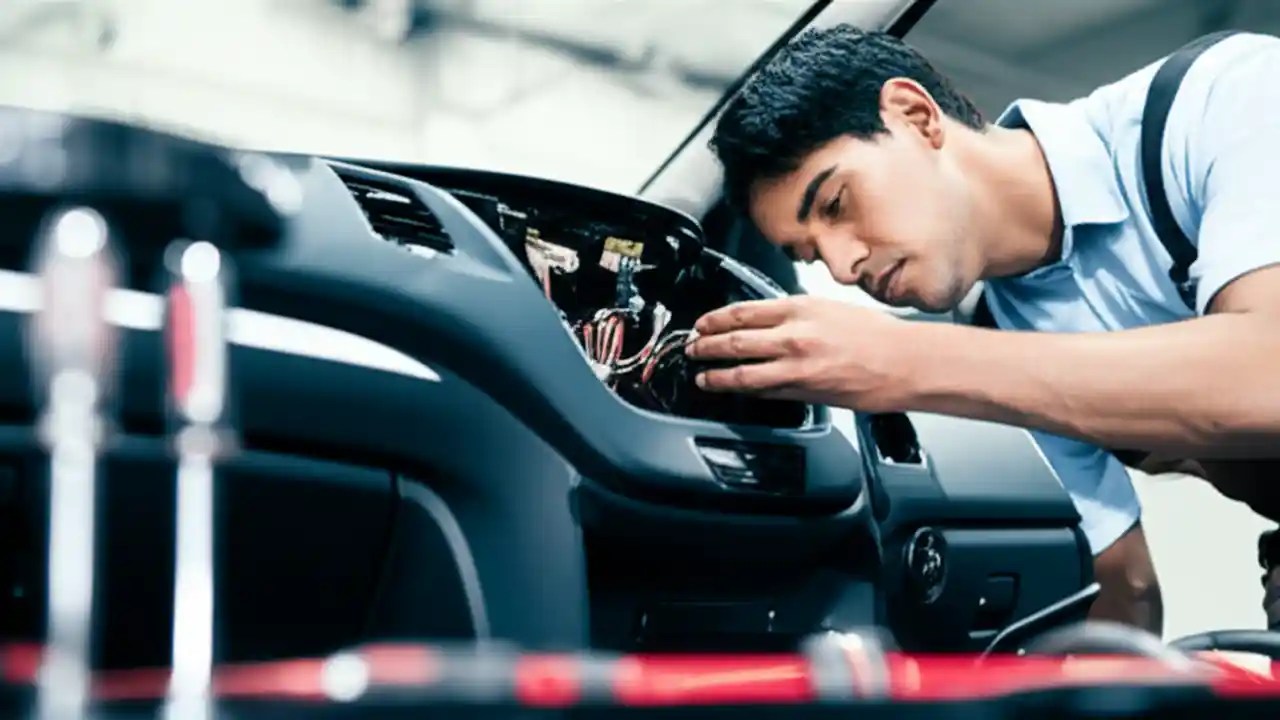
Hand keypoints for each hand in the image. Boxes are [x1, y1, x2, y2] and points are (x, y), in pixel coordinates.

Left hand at [685, 296, 916, 411]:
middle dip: (705, 346)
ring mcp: (796, 366)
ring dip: (716, 375)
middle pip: (734, 340)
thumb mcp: (830, 308)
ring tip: (702, 376)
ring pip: (742, 372)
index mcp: (799, 308)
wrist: (904, 362)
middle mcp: (793, 335)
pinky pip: (765, 392)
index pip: (742, 311)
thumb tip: (769, 320)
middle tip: (692, 349)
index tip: (701, 324)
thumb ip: (797, 314)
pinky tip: (735, 391)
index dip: (714, 319)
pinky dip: (746, 391)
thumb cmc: (877, 334)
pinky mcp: (803, 392)